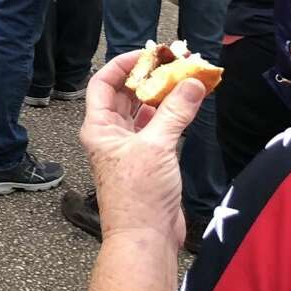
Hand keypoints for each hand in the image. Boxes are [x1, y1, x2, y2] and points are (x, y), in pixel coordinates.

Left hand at [81, 50, 206, 248]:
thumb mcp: (156, 147)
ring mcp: (128, 148)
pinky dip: (169, 115)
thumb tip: (192, 82)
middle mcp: (109, 134)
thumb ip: (175, 112)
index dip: (123, 65)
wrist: (145, 238)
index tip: (148, 53)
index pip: (103, 83)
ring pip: (142, 111)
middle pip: (125, 95)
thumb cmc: (137, 195)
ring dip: (161, 96)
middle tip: (173, 62)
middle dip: (147, 78)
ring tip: (184, 78)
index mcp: (98, 127)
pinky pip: (156, 128)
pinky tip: (184, 105)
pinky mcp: (147, 160)